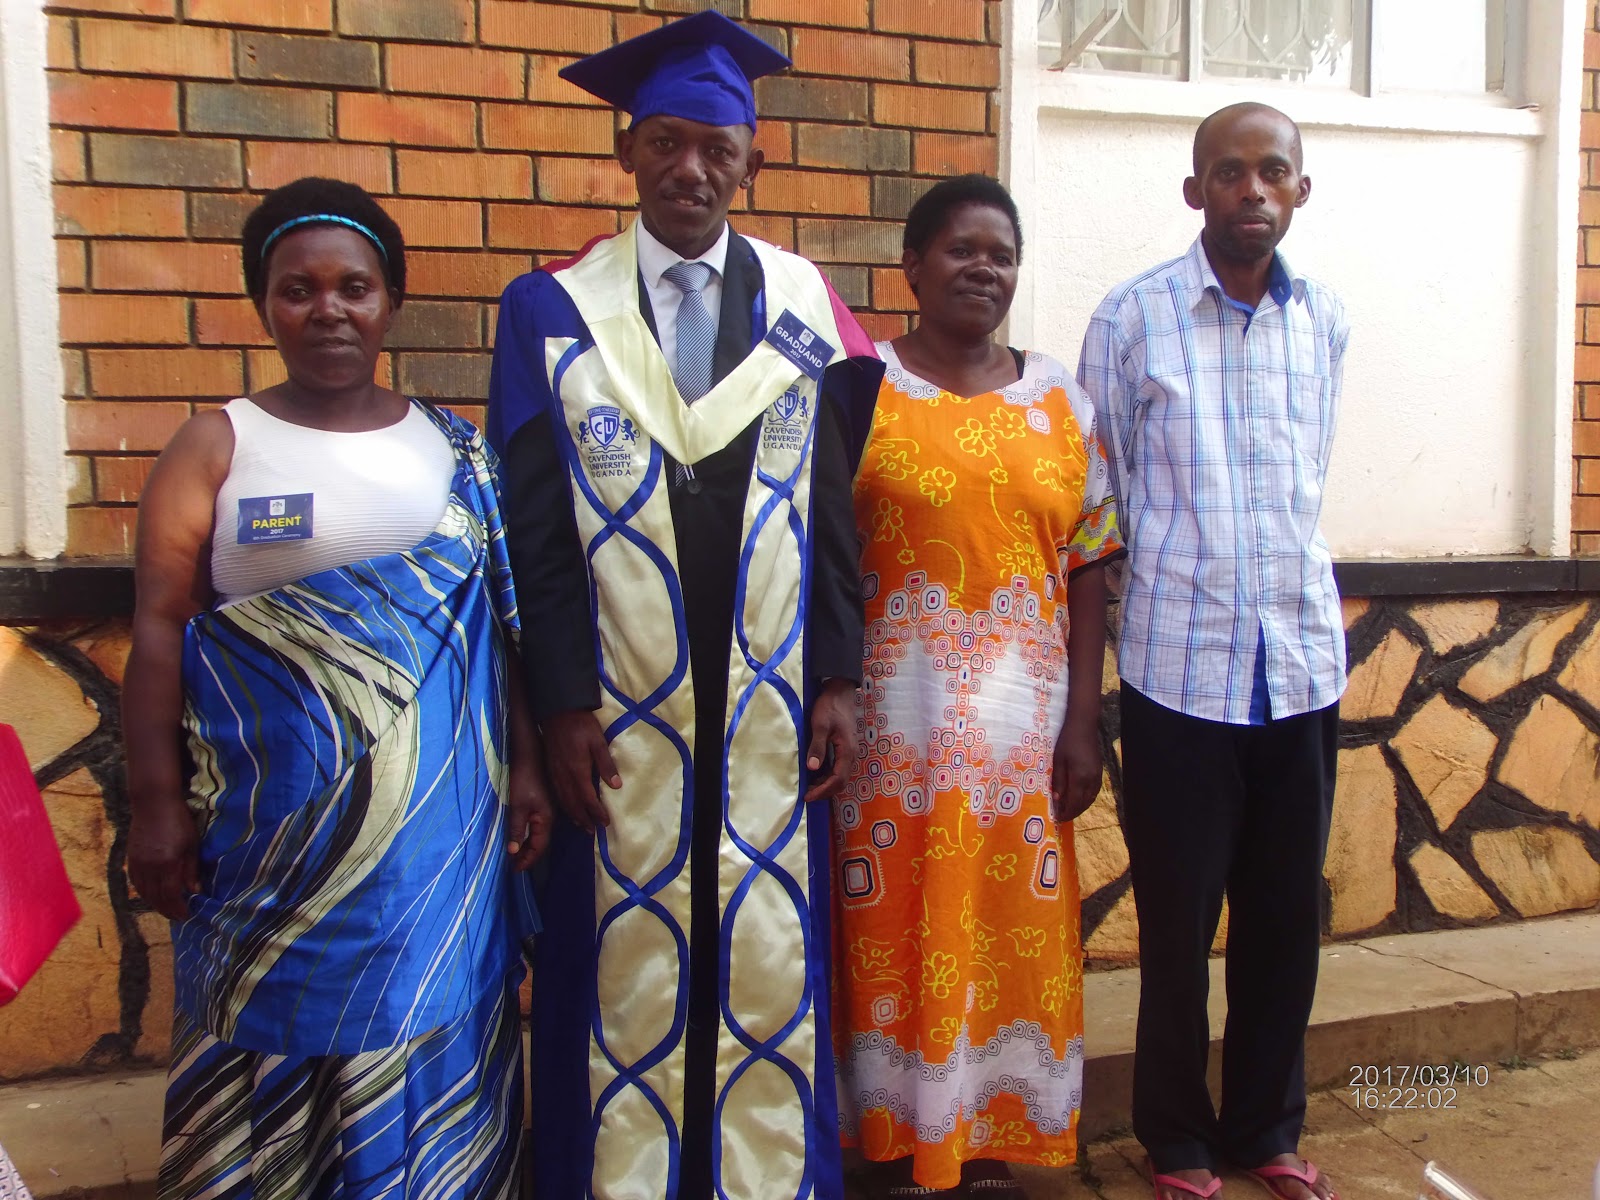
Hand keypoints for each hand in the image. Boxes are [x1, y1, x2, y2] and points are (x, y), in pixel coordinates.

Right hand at [126, 796, 199, 921]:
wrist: (153, 803)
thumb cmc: (179, 821)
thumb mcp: (191, 844)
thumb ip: (191, 869)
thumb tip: (196, 891)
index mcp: (167, 863)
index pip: (171, 895)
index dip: (178, 908)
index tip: (187, 915)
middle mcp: (149, 867)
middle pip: (156, 897)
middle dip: (167, 910)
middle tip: (178, 917)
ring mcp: (137, 863)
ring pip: (144, 892)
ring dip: (155, 904)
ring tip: (167, 908)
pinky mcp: (130, 858)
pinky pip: (135, 883)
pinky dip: (144, 893)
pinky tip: (152, 895)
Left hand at [505, 758, 553, 869]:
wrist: (530, 755)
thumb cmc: (523, 779)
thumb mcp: (517, 806)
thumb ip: (516, 829)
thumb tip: (514, 852)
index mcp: (546, 820)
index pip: (538, 848)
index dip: (527, 860)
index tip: (514, 870)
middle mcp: (550, 817)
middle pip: (541, 843)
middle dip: (528, 855)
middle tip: (513, 865)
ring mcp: (548, 810)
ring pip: (539, 834)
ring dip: (528, 845)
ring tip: (516, 854)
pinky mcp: (543, 803)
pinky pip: (538, 826)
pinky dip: (529, 835)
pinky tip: (522, 835)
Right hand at [541, 709, 619, 832]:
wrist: (557, 711)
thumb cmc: (581, 725)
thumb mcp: (598, 742)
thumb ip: (606, 764)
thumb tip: (616, 786)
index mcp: (577, 770)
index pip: (588, 799)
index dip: (597, 812)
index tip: (605, 822)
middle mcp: (564, 776)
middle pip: (574, 804)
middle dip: (585, 819)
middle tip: (594, 830)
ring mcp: (555, 773)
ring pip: (563, 800)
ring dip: (573, 815)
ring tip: (582, 824)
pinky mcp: (550, 768)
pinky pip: (556, 793)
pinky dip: (563, 804)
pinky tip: (568, 807)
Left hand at [803, 679, 859, 802]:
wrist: (840, 691)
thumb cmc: (830, 706)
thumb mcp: (820, 725)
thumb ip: (817, 746)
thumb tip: (813, 768)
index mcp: (847, 751)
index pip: (837, 779)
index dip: (823, 790)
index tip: (808, 795)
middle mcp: (851, 755)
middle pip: (841, 782)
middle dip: (825, 791)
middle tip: (808, 795)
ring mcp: (850, 751)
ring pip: (841, 776)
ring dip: (826, 784)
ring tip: (810, 787)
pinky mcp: (845, 748)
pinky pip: (839, 768)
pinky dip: (828, 775)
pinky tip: (816, 774)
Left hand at [1051, 711, 1101, 822]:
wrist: (1083, 726)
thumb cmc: (1066, 741)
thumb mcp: (1058, 761)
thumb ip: (1059, 781)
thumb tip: (1057, 800)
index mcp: (1080, 777)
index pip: (1073, 802)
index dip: (1066, 813)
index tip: (1057, 818)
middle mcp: (1091, 780)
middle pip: (1083, 803)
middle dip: (1072, 812)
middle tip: (1061, 817)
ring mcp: (1098, 776)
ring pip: (1090, 799)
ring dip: (1080, 807)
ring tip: (1068, 810)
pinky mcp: (1099, 772)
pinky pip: (1094, 792)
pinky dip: (1086, 799)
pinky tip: (1078, 799)